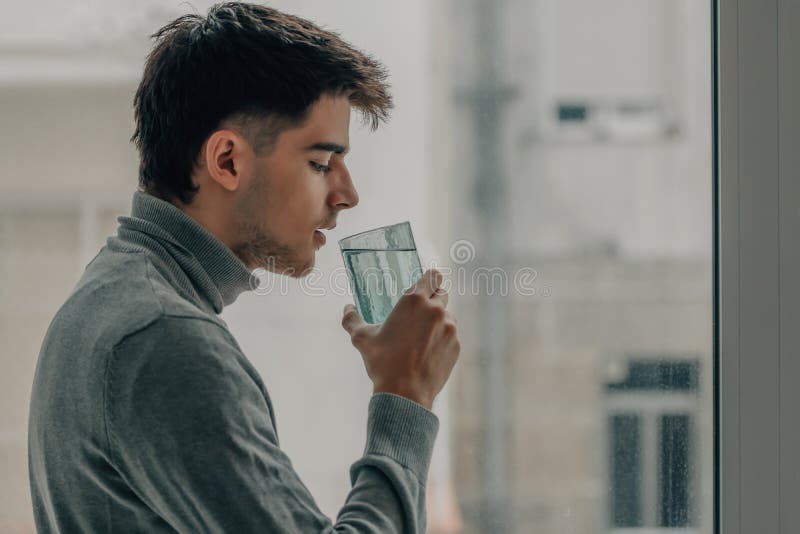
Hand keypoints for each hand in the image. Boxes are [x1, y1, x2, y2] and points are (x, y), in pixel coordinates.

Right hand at [341, 269, 460, 409]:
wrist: (405, 393)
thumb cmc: (383, 363)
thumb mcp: (362, 339)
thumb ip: (352, 320)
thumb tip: (347, 308)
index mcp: (414, 301)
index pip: (432, 276)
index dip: (430, 279)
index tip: (426, 284)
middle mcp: (435, 310)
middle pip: (442, 293)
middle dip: (432, 298)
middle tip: (419, 312)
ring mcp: (449, 328)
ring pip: (448, 315)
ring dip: (438, 320)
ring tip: (422, 336)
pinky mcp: (456, 345)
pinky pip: (452, 335)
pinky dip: (443, 339)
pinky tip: (428, 351)